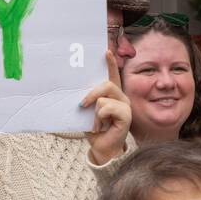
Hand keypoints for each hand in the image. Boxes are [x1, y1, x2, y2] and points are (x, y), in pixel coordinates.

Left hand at [82, 49, 131, 165]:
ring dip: (94, 112)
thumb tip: (74, 92)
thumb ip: (86, 100)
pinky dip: (99, 118)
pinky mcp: (126, 115)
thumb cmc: (94, 130)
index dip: (110, 63)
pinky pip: (107, 108)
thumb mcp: (87, 112)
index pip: (112, 75)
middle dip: (91, 94)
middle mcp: (121, 97)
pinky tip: (101, 127)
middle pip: (106, 84)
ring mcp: (125, 105)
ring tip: (96, 124)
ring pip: (104, 98)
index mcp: (112, 94)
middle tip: (81, 105)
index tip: (105, 51)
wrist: (101, 148)